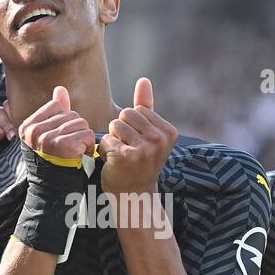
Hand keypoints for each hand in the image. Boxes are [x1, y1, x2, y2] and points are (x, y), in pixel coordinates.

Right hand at [20, 87, 94, 163]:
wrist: (52, 192)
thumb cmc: (52, 163)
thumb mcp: (48, 136)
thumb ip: (54, 112)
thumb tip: (60, 88)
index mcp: (28, 126)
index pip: (56, 106)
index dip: (65, 121)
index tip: (60, 138)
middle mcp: (35, 131)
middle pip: (71, 115)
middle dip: (76, 131)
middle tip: (69, 149)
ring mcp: (48, 138)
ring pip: (81, 124)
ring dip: (84, 139)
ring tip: (74, 153)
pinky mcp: (64, 146)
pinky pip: (88, 135)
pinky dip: (89, 147)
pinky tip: (80, 157)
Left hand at [99, 77, 176, 194]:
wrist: (134, 194)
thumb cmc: (140, 161)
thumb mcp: (148, 133)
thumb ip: (146, 106)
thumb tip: (144, 80)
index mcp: (169, 132)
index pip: (138, 109)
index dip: (132, 124)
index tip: (139, 143)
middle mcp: (159, 140)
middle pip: (126, 114)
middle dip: (121, 129)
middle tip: (128, 149)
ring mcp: (144, 149)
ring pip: (114, 126)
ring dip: (113, 139)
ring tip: (121, 155)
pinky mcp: (126, 156)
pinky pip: (107, 140)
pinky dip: (106, 150)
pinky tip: (114, 162)